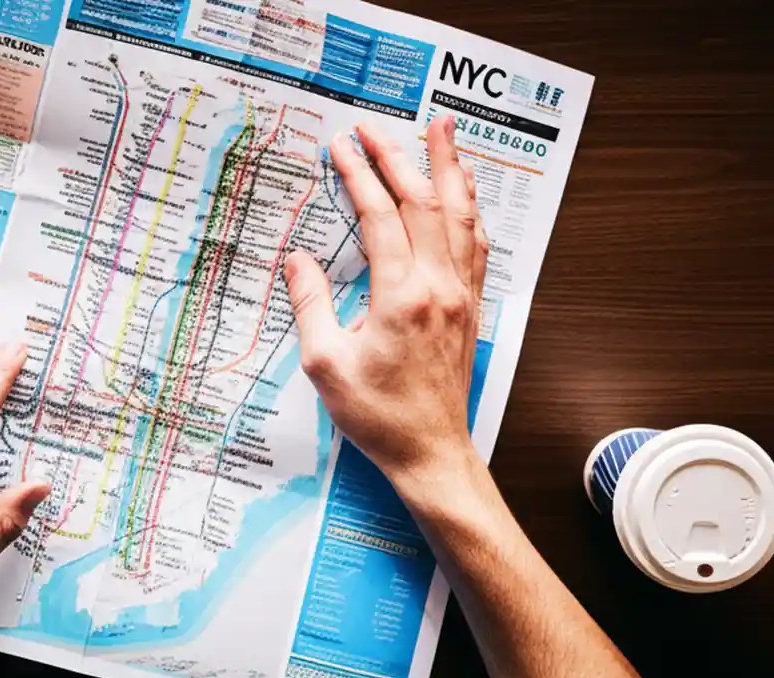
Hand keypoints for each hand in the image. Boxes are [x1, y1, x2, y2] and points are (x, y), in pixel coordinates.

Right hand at [285, 116, 488, 506]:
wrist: (430, 452)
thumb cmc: (376, 415)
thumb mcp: (325, 363)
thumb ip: (310, 305)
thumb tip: (296, 260)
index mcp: (400, 296)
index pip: (379, 216)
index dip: (358, 175)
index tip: (340, 147)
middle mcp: (439, 286)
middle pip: (422, 203)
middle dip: (397, 158)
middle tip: (375, 129)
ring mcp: (461, 294)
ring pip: (460, 215)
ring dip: (449, 168)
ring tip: (443, 130)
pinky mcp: (470, 307)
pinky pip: (476, 244)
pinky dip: (469, 208)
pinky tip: (466, 191)